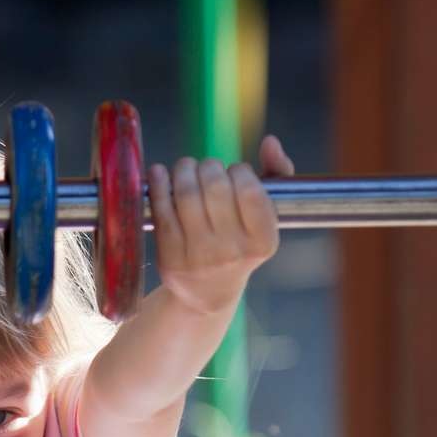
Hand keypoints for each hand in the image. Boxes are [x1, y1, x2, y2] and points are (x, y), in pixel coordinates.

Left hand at [147, 133, 294, 318]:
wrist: (208, 295)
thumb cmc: (240, 243)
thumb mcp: (264, 218)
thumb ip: (277, 175)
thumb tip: (270, 141)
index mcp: (262, 242)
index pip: (251, 190)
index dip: (239, 171)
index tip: (234, 172)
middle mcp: (232, 252)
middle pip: (216, 187)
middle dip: (209, 166)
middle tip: (206, 168)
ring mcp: (199, 257)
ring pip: (187, 194)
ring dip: (184, 169)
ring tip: (186, 168)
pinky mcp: (170, 258)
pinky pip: (162, 211)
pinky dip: (159, 184)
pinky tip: (160, 174)